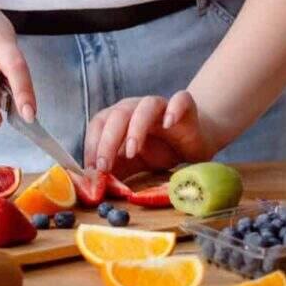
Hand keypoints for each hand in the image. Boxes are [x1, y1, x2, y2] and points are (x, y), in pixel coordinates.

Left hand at [84, 91, 219, 177]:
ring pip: (146, 106)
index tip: (91, 169)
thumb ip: (116, 170)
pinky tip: (169, 123)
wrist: (193, 140)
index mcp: (120, 117)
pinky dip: (174, 109)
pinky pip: (180, 100)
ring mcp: (162, 105)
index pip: (99, 123)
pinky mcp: (186, 107)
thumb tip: (94, 186)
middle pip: (118, 115)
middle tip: (104, 166)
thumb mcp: (134, 163)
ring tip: (132, 151)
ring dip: (136, 127)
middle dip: (108, 141)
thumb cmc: (160, 149)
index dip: (92, 144)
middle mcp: (137, 107)